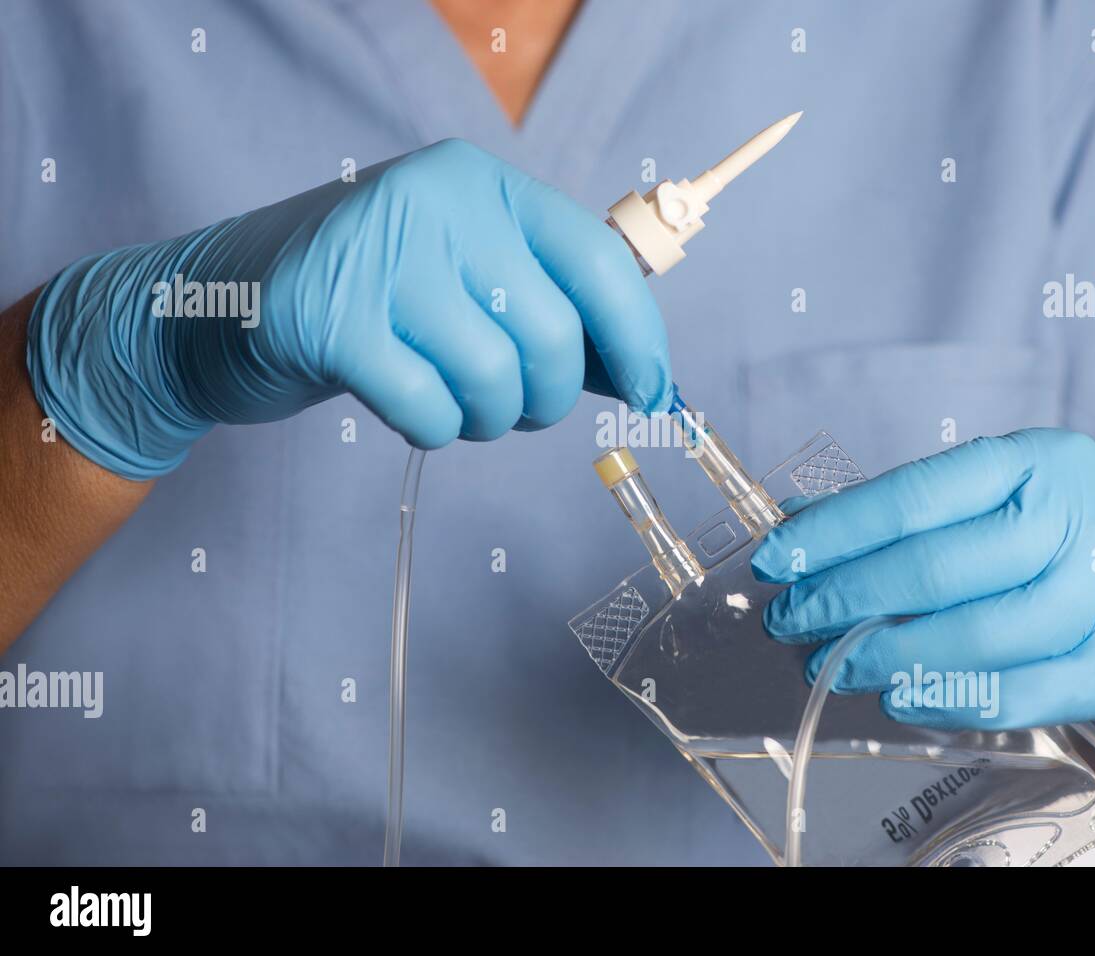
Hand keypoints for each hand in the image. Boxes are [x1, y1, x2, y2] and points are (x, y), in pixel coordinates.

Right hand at [27, 139, 670, 477]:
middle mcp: (436, 200)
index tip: (655, 393)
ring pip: (495, 379)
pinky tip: (407, 408)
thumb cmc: (370, 297)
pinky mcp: (331, 318)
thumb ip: (549, 308)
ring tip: (456, 405)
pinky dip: (432, 431)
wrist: (221, 303)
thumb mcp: (465, 276)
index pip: (598, 261)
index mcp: (483, 184)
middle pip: (552, 335)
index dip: (639, 338)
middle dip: (547, 399)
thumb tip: (644, 374)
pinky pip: (430, 410)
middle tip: (516, 407)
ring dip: (487, 420)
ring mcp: (379, 254)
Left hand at [751, 429, 1094, 737]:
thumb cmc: (1062, 538)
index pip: (912, 496)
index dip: (834, 533)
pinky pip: (1018, 692)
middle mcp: (1077, 517)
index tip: (775, 561)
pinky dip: (947, 699)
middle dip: (845, 601)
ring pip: (976, 635)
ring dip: (887, 658)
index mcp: (1035, 460)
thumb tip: (796, 527)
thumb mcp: (997, 499)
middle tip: (791, 624)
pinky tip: (899, 697)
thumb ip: (905, 513)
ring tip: (834, 665)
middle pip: (937, 569)